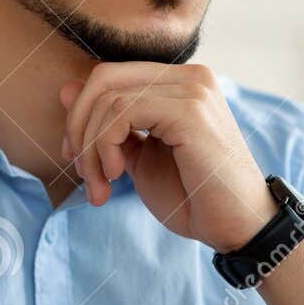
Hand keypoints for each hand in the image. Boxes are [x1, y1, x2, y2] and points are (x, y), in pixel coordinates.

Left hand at [59, 62, 276, 252]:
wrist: (237, 227)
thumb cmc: (194, 197)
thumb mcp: (139, 157)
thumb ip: (109, 124)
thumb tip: (66, 90)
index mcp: (179, 83)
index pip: (110, 78)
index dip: (81, 116)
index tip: (77, 160)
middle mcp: (189, 76)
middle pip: (103, 79)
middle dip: (78, 128)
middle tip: (83, 173)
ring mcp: (192, 89)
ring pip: (108, 98)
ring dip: (91, 149)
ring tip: (100, 186)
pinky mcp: (190, 110)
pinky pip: (123, 112)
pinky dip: (106, 145)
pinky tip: (118, 175)